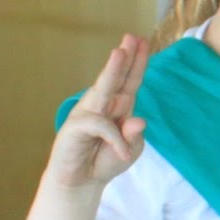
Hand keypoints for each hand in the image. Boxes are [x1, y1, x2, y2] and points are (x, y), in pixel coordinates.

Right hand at [45, 34, 148, 189]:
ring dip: (112, 71)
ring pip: (102, 89)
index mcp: (118, 107)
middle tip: (132, 37)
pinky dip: (115, 139)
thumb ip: (134, 136)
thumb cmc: (105, 161)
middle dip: (124, 57)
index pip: (130, 82)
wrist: (81, 182)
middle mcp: (102, 105)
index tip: (144, 42)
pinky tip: (123, 152)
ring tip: (120, 52)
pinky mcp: (75, 127)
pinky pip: (100, 125)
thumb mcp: (130, 150)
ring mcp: (86, 113)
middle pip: (115, 78)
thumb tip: (139, 120)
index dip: (137, 63)